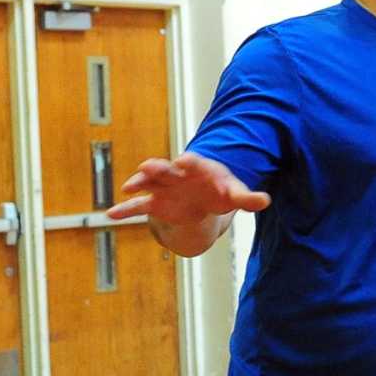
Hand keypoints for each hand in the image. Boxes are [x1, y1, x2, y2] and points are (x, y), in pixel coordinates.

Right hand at [108, 152, 268, 226]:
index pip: (192, 162)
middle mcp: (176, 174)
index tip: (184, 162)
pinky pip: (138, 206)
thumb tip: (265, 201)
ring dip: (138, 183)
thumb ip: (247, 198)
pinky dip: (125, 210)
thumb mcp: (234, 194)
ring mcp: (163, 187)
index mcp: (197, 168)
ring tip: (127, 187)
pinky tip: (110, 214)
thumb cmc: (220, 191)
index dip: (189, 162)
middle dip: (158, 167)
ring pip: (148, 183)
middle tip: (147, 166)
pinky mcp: (155, 203)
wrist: (204, 196)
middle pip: (165, 168)